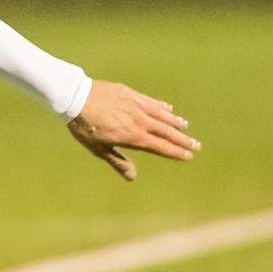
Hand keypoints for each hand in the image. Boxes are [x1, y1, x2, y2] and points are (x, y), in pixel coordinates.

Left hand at [66, 80, 199, 180]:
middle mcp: (140, 121)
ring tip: (185, 127)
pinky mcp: (131, 94)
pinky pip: (151, 102)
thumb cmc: (84, 126)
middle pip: (167, 132)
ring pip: (162, 116)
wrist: (76, 97)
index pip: (161, 147)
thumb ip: (118, 161)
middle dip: (182, 140)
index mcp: (133, 137)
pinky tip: (169, 110)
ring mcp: (137, 106)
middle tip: (196, 146)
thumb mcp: (98, 148)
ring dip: (175, 122)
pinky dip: (162, 107)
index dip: (175, 152)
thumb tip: (132, 177)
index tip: (188, 156)